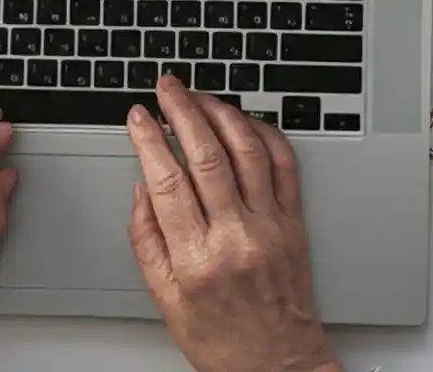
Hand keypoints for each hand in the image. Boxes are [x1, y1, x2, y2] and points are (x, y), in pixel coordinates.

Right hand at [127, 76, 340, 371]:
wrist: (278, 365)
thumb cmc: (222, 340)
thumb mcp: (165, 300)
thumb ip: (146, 241)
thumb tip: (142, 189)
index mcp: (197, 259)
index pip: (167, 181)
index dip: (149, 140)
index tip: (137, 116)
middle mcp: (236, 236)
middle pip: (206, 155)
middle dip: (183, 110)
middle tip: (167, 87)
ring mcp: (271, 226)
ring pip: (248, 150)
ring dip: (222, 113)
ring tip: (201, 96)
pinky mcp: (295, 222)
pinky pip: (284, 164)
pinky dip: (265, 134)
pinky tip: (245, 121)